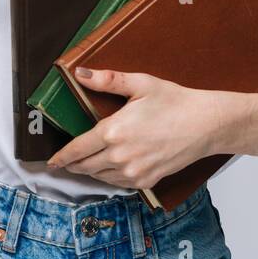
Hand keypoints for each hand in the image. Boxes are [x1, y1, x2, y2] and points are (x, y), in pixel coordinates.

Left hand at [45, 68, 226, 190]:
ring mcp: (133, 172)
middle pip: (85, 166)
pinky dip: (109, 178)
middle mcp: (119, 156)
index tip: (52, 161)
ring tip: (85, 164)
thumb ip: (107, 80)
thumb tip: (80, 74)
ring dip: (90, 171)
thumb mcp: (140, 84)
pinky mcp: (146, 181)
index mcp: (113, 132)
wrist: (205, 125)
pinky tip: (108, 170)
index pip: (77, 149)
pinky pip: (118, 184)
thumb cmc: (175, 102)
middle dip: (72, 165)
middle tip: (64, 163)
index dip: (61, 157)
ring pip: (100, 177)